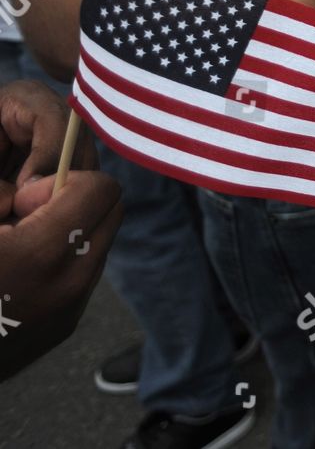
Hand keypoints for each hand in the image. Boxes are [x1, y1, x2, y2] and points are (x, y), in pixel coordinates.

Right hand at [0, 81, 121, 379]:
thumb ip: (1, 193)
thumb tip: (26, 191)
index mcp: (42, 253)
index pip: (102, 188)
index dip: (64, 180)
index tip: (24, 199)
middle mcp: (69, 284)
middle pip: (111, 213)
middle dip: (73, 202)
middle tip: (22, 217)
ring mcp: (69, 310)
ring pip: (98, 244)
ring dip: (68, 233)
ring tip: (17, 248)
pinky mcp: (63, 327)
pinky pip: (82, 276)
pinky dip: (60, 262)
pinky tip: (18, 274)